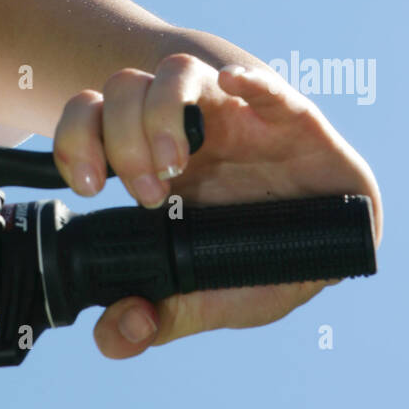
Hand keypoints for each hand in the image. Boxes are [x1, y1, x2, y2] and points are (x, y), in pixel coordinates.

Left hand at [51, 52, 382, 358]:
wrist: (332, 230)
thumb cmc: (261, 249)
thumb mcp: (207, 292)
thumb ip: (161, 315)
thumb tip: (118, 335)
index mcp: (151, 155)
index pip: (90, 119)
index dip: (76, 142)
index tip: (89, 186)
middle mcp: (183, 125)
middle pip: (124, 90)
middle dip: (120, 138)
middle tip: (146, 193)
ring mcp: (231, 113)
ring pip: (176, 73)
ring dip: (162, 113)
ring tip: (174, 165)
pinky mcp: (285, 115)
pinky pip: (264, 84)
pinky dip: (248, 80)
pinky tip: (234, 85)